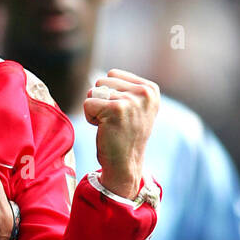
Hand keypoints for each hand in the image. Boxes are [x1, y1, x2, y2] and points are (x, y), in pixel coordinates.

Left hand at [83, 69, 157, 199]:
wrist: (125, 164)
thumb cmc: (124, 135)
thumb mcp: (135, 107)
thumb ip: (125, 89)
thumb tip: (102, 76)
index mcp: (151, 89)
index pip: (113, 74)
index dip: (109, 95)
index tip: (121, 114)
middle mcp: (145, 92)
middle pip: (102, 81)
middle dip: (101, 101)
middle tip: (114, 121)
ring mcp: (132, 100)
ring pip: (93, 91)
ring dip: (95, 109)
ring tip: (109, 124)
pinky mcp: (116, 109)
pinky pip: (87, 104)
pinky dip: (89, 118)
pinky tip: (103, 129)